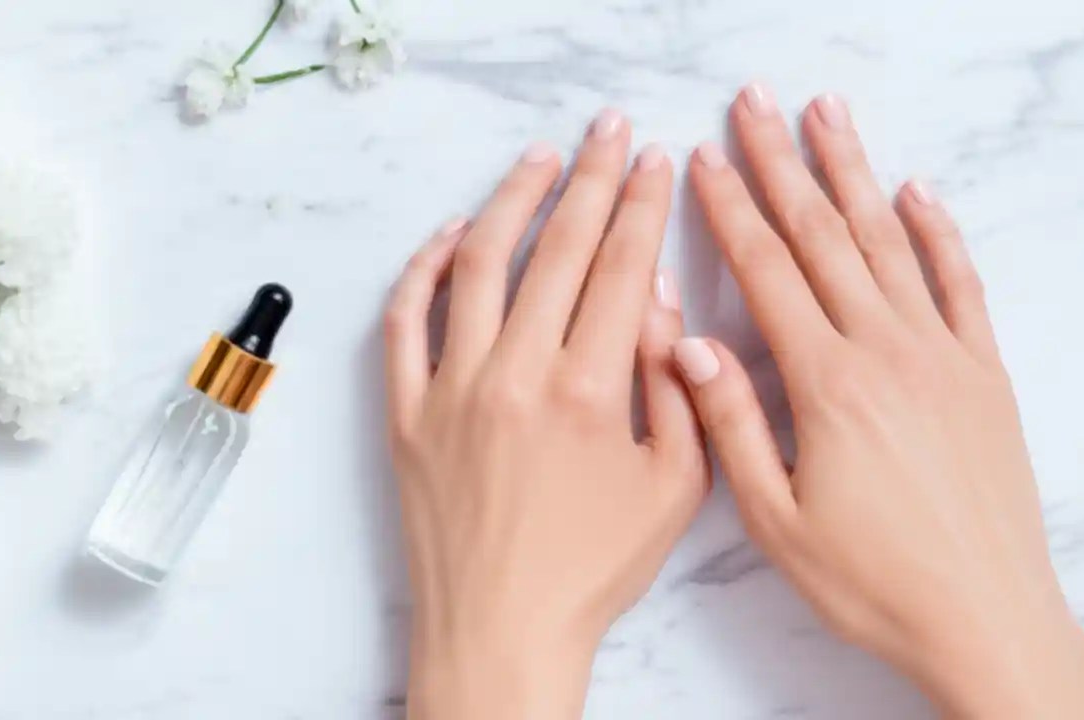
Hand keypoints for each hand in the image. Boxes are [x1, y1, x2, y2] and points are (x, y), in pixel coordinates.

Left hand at [384, 110, 708, 719]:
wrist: (500, 632)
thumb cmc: (590, 571)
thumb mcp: (675, 489)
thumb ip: (676, 388)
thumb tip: (655, 303)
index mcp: (591, 392)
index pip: (621, 268)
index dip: (641, 205)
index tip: (652, 162)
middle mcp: (517, 375)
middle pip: (557, 249)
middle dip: (590, 179)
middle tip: (606, 134)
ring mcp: (452, 389)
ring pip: (477, 265)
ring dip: (511, 201)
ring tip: (537, 159)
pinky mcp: (406, 411)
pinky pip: (406, 321)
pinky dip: (424, 268)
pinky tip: (449, 234)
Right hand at [678, 84, 1083, 717]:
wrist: (984, 618)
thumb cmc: (871, 582)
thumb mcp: (776, 520)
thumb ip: (729, 426)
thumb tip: (687, 346)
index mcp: (826, 385)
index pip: (767, 272)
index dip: (730, 210)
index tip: (704, 159)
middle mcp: (887, 352)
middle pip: (824, 236)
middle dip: (783, 164)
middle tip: (754, 103)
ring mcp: (943, 355)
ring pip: (888, 242)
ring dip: (853, 172)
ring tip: (826, 113)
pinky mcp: (984, 374)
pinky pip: (960, 283)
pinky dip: (936, 231)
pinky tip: (917, 190)